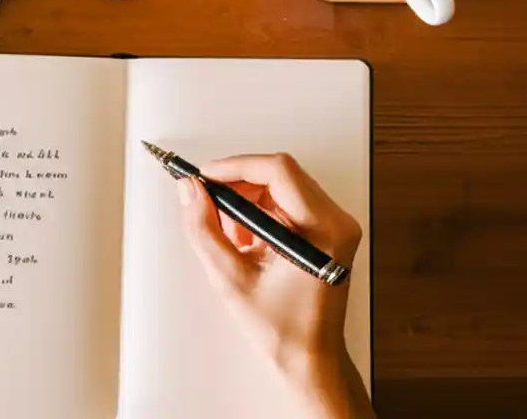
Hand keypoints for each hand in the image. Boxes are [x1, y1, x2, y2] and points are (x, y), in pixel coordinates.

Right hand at [175, 153, 373, 418]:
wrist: (308, 359)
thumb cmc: (283, 330)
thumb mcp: (231, 280)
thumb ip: (204, 231)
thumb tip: (190, 192)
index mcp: (324, 230)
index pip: (278, 172)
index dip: (235, 167)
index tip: (204, 176)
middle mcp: (336, 222)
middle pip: (279, 174)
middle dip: (236, 184)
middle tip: (205, 199)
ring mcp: (333, 225)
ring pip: (279, 187)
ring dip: (245, 202)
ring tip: (226, 235)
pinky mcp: (323, 231)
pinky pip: (285, 204)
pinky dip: (257, 215)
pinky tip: (243, 243)